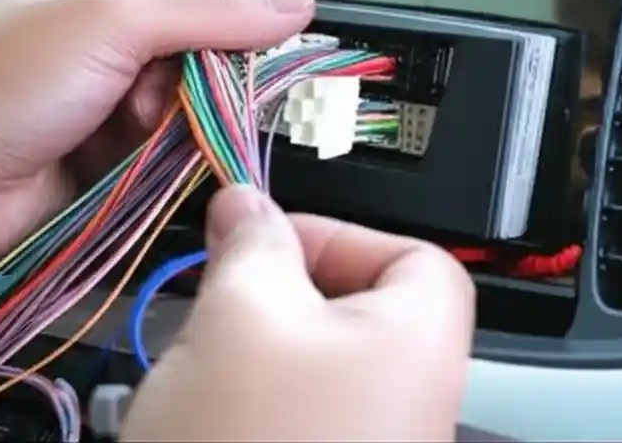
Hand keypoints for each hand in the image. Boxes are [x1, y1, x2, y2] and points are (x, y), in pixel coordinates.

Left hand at [0, 0, 314, 276]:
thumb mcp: (108, 18)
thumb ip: (209, 11)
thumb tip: (295, 4)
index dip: (232, 20)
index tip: (257, 54)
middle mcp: (97, 25)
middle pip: (200, 48)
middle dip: (189, 79)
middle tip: (153, 97)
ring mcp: (100, 90)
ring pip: (187, 103)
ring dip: (168, 123)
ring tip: (124, 131)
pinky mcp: (102, 148)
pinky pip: (164, 148)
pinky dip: (155, 157)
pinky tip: (121, 162)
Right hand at [122, 185, 475, 440]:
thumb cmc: (250, 441)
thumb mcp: (239, 314)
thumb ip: (250, 244)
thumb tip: (246, 203)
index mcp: (422, 342)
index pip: (415, 256)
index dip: (340, 237)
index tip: (267, 244)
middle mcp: (414, 402)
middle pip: (356, 313)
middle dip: (276, 299)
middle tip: (221, 305)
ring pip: (315, 369)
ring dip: (252, 355)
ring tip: (199, 370)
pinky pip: (296, 420)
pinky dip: (248, 407)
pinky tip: (200, 418)